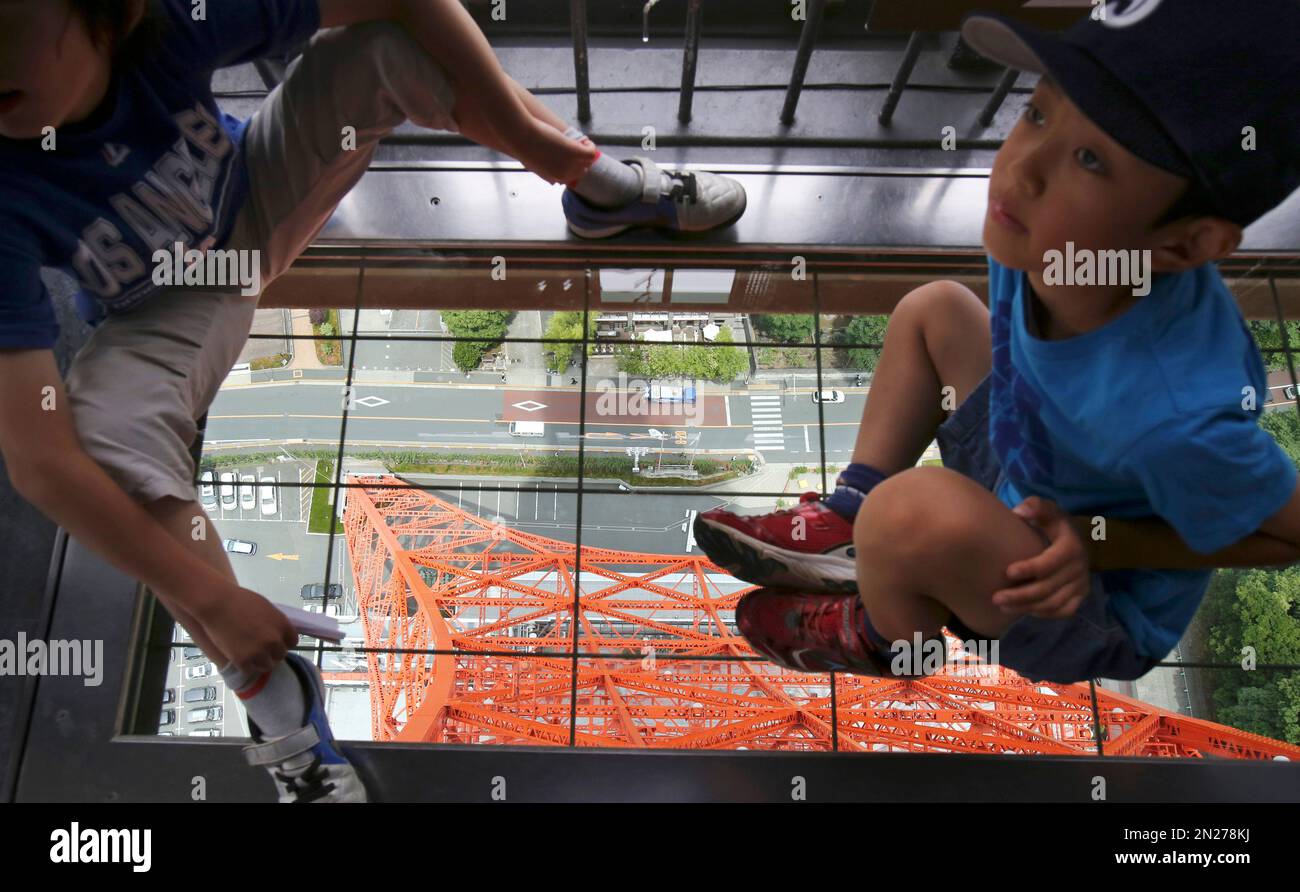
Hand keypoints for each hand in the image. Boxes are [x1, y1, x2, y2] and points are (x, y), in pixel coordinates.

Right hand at [194, 583, 297, 676]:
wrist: (217, 603)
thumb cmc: (241, 600)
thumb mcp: (267, 608)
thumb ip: (275, 623)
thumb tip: (278, 635)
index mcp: (283, 625)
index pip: (292, 642)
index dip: (283, 643)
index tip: (274, 642)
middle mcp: (274, 641)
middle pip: (280, 655)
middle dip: (271, 653)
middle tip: (260, 649)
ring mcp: (259, 652)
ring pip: (267, 666)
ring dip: (260, 662)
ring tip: (250, 655)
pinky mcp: (242, 661)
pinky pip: (249, 670)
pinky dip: (245, 666)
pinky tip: (240, 658)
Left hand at [503, 117, 597, 184]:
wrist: (521, 136)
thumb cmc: (523, 146)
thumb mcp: (533, 164)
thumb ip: (543, 171)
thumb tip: (550, 177)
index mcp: (553, 178)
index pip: (571, 177)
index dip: (574, 166)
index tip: (574, 156)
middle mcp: (563, 174)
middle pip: (581, 170)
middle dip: (582, 160)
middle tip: (579, 148)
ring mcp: (569, 164)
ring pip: (588, 161)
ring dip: (587, 152)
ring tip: (582, 143)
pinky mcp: (574, 152)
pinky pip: (590, 152)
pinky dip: (590, 146)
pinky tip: (585, 140)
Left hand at [993, 497, 1090, 619]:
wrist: (1075, 538)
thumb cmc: (1053, 524)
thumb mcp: (1046, 510)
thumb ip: (1035, 507)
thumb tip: (1021, 512)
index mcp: (1071, 546)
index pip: (1051, 562)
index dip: (1030, 569)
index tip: (1007, 572)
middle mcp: (1080, 568)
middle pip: (1049, 588)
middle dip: (1021, 595)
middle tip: (996, 598)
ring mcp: (1081, 584)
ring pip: (1054, 603)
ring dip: (1027, 607)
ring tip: (1003, 607)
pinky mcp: (1080, 595)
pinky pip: (1063, 611)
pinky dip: (1043, 613)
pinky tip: (1023, 610)